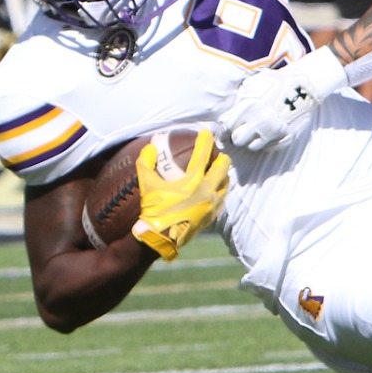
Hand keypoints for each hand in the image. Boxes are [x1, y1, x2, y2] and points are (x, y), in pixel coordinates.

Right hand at [132, 127, 232, 259]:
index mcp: (194, 181)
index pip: (203, 155)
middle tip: (217, 154)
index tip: (206, 133)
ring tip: (217, 172)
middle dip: (222, 158)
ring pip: (225, 185)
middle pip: (223, 168)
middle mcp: (208, 191)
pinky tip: (214, 192)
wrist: (161, 238)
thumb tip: (149, 147)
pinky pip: (221, 200)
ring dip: (223, 176)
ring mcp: (212, 205)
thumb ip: (146, 163)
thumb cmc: (154, 211)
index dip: (205, 141)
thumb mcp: (147, 185)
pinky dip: (219, 192)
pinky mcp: (212, 217)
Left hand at [221, 46, 348, 151]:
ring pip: (253, 147)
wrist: (305, 85)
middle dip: (238, 135)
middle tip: (243, 129)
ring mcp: (274, 132)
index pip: (226, 127)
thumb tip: (225, 117)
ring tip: (258, 130)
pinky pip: (270, 147)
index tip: (225, 131)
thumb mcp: (253, 85)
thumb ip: (238, 101)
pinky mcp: (286, 138)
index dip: (224, 130)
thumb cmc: (277, 82)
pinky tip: (271, 131)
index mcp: (248, 107)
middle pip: (237, 140)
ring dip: (252, 140)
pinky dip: (267, 141)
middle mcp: (259, 122)